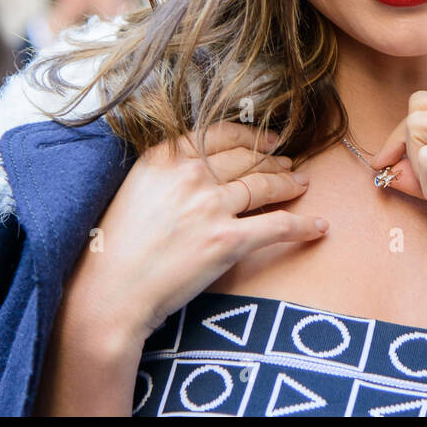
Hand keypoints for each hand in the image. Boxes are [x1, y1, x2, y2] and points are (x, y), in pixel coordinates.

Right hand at [62, 121, 327, 346]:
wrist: (108, 292)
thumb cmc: (114, 248)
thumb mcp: (133, 189)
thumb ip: (165, 171)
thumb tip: (196, 165)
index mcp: (163, 157)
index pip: (218, 134)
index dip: (250, 135)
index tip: (267, 139)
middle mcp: (190, 174)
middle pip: (245, 159)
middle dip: (272, 159)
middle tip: (288, 162)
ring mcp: (211, 206)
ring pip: (263, 186)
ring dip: (287, 183)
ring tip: (301, 184)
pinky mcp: (227, 240)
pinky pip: (277, 226)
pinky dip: (302, 227)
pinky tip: (318, 226)